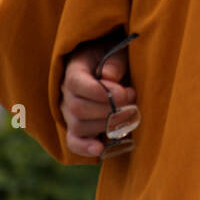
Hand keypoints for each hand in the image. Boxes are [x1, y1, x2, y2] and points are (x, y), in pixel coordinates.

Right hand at [60, 38, 136, 158]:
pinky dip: (85, 148)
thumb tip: (109, 77)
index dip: (99, 92)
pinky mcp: (78, 129)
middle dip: (109, 109)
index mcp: (74, 70)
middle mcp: (67, 93)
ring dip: (107, 124)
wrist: (115, 69)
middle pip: (77, 108)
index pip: (75, 83)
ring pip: (79, 126)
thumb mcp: (118, 51)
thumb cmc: (117, 59)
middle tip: (132, 100)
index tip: (124, 92)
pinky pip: (74, 142)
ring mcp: (70, 113)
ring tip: (128, 113)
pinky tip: (100, 148)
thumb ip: (115, 62)